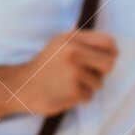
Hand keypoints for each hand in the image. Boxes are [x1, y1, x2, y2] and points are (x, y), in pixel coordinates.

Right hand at [0, 29, 117, 116]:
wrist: (22, 86)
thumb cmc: (45, 66)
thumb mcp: (59, 44)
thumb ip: (82, 41)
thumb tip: (112, 46)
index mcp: (72, 38)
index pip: (108, 42)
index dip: (111, 52)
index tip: (104, 59)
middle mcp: (73, 51)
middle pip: (109, 62)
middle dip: (103, 72)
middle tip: (91, 74)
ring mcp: (73, 71)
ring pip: (99, 82)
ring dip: (88, 86)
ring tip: (69, 83)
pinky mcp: (73, 90)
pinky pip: (89, 96)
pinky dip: (79, 97)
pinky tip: (65, 92)